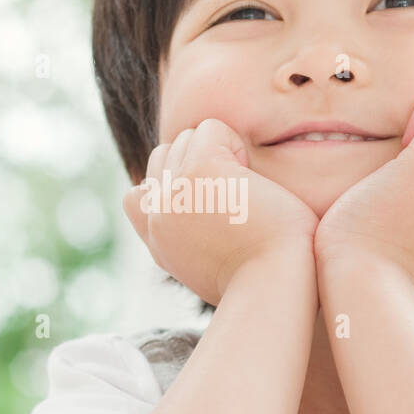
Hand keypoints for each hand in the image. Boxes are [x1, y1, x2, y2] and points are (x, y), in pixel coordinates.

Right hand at [123, 118, 318, 306]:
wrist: (274, 285)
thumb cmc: (263, 280)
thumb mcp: (211, 267)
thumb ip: (191, 240)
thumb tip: (197, 214)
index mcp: (157, 242)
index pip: (138, 196)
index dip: (173, 187)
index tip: (209, 207)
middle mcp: (158, 217)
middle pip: (163, 159)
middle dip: (197, 164)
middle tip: (234, 200)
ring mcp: (174, 192)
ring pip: (185, 140)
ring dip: (219, 154)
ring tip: (244, 191)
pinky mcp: (200, 170)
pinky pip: (210, 128)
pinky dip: (234, 144)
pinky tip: (251, 179)